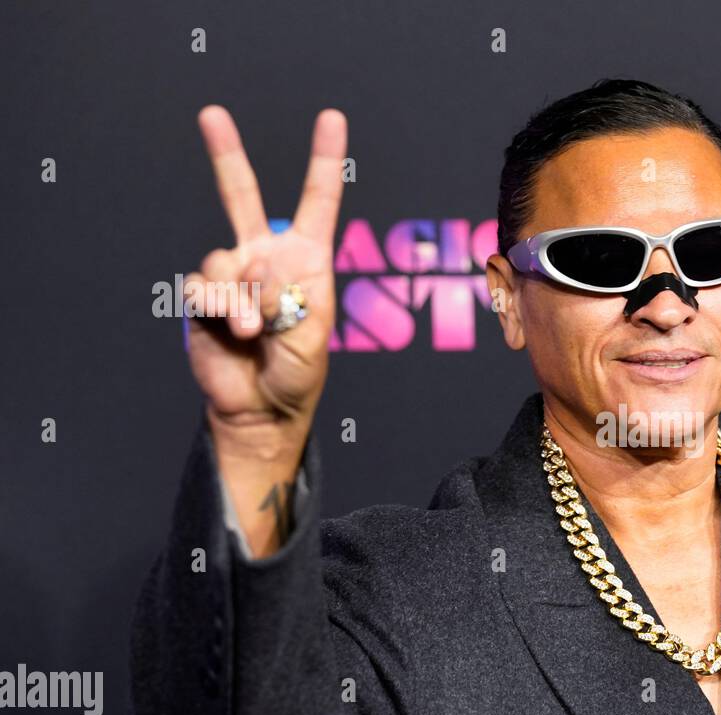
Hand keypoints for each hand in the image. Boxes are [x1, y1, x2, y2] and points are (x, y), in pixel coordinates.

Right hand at [183, 105, 346, 444]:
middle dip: (226, 154)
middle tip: (211, 114)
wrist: (261, 408)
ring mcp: (232, 276)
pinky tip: (235, 331)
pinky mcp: (204, 297)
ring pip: (226, 260)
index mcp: (307, 260)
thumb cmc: (297, 373)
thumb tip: (254, 262)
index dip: (325, 161)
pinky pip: (205, 287)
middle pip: (243, 197)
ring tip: (256, 330)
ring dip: (243, 297)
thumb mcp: (311, 333)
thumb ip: (288, 293)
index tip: (332, 118)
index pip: (317, 202)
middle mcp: (266, 258)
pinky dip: (222, 308)